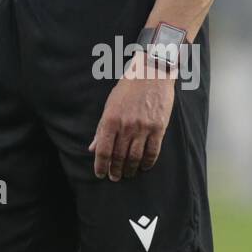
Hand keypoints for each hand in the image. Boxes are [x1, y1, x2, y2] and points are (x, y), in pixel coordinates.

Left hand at [88, 50, 176, 180]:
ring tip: (127, 174)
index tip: (100, 174)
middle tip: (114, 177)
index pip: (103, 150)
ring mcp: (143, 128)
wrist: (151, 73)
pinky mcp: (158, 128)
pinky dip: (148, 162)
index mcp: (111, 119)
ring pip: (135, 157)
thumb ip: (102, 129)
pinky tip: (144, 166)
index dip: (101, 165)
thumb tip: (92, 148)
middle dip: (115, 170)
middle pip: (119, 156)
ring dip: (130, 169)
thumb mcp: (110, 105)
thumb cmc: (128, 88)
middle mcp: (126, 126)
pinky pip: (153, 152)